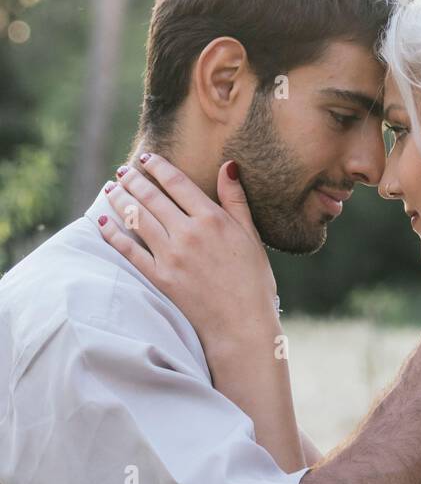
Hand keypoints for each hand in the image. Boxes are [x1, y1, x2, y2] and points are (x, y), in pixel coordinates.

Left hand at [98, 154, 279, 355]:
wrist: (242, 325)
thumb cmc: (253, 280)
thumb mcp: (251, 234)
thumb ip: (235, 199)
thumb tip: (228, 165)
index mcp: (212, 219)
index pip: (177, 183)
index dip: (158, 167)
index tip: (146, 158)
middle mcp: (188, 233)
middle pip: (152, 198)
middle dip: (133, 180)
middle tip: (122, 171)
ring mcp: (171, 256)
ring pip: (138, 219)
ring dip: (121, 200)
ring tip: (110, 189)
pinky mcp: (160, 278)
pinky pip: (130, 251)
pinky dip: (114, 234)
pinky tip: (104, 222)